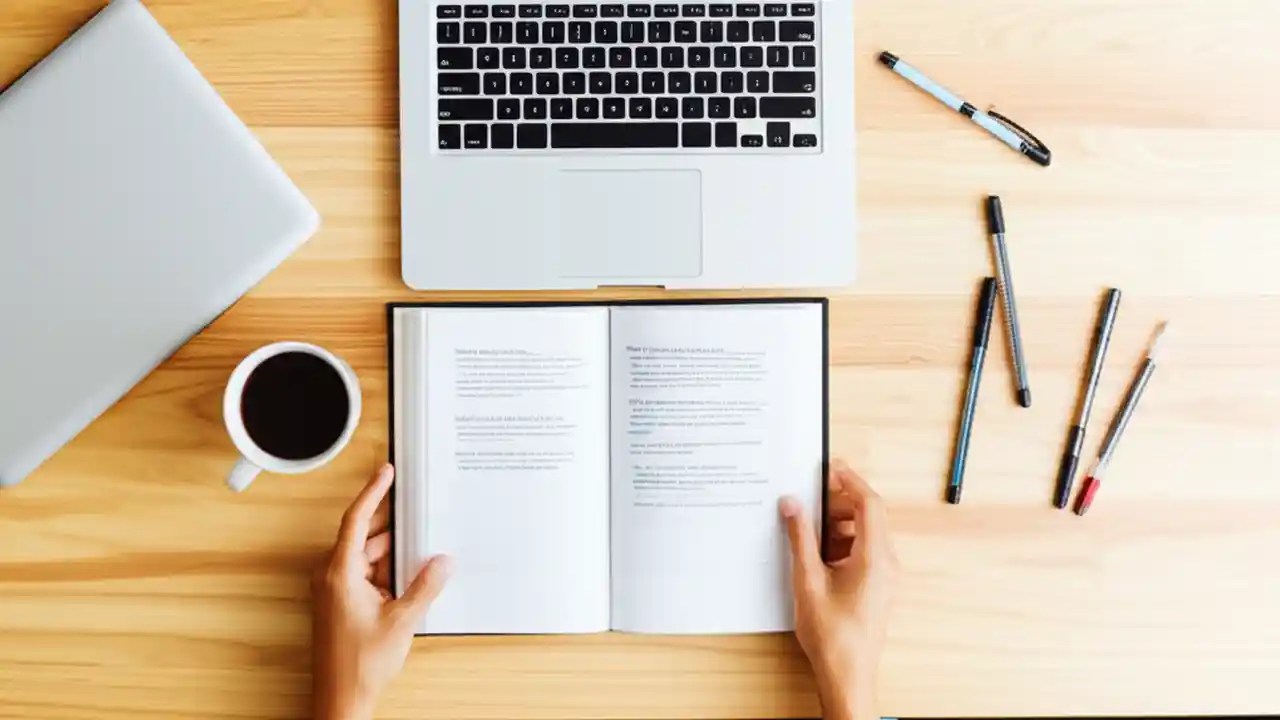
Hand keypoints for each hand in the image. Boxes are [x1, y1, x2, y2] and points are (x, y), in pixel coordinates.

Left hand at [312, 464, 451, 719]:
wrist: (341, 699)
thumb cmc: (359, 665)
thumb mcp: (402, 620)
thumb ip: (424, 586)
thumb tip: (441, 561)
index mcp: (340, 573)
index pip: (356, 520)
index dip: (372, 492)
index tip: (385, 473)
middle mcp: (332, 577)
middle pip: (364, 538)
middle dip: (391, 531)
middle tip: (416, 516)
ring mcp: (334, 591)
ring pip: (366, 558)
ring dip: (390, 556)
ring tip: (419, 557)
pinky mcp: (340, 604)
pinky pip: (364, 576)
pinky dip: (384, 573)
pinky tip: (406, 580)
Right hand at [779, 461, 898, 719]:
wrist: (848, 675)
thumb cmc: (832, 635)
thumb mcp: (808, 580)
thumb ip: (799, 539)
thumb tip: (792, 505)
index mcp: (874, 557)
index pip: (868, 503)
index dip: (849, 480)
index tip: (830, 468)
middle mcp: (886, 563)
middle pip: (869, 515)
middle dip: (839, 502)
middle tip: (810, 497)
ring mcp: (884, 575)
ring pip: (866, 532)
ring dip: (839, 524)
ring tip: (809, 529)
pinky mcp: (877, 585)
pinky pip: (864, 550)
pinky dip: (842, 542)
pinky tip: (817, 553)